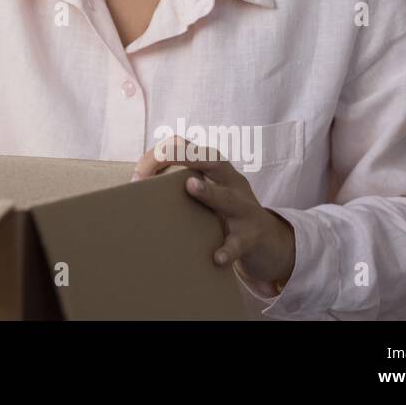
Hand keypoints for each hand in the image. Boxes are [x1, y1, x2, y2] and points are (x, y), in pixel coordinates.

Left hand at [132, 136, 294, 294]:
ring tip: (192, 187)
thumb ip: (180, 188)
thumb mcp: (208, 193)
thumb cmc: (226, 213)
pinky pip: (239, 242)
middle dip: (184, 157)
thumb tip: (135, 191)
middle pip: (210, 160)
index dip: (161, 155)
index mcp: (215, 169)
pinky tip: (216, 257)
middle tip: (160, 161)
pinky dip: (228, 249)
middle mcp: (231, 182)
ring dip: (209, 191)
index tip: (138, 175)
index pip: (186, 147)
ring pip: (228, 196)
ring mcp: (245, 207)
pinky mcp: (253, 236)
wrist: (270, 242)